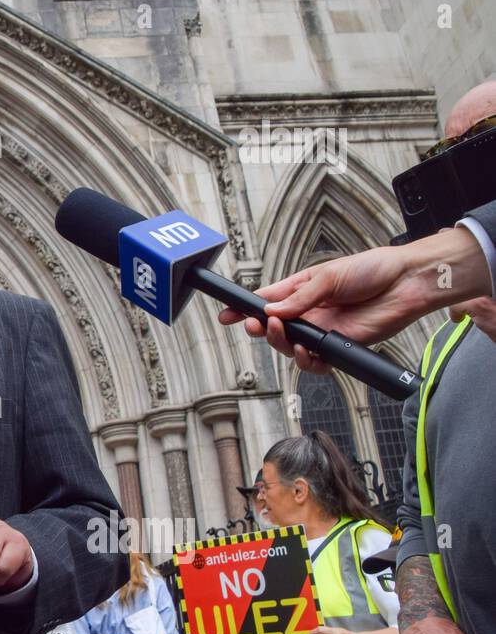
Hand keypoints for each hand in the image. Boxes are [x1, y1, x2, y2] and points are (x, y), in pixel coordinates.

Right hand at [217, 229, 487, 371]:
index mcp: (300, 291)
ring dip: (280, 343)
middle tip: (256, 325)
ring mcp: (322, 332)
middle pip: (273, 328)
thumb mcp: (328, 276)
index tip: (227, 315)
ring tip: (281, 331)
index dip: (245, 310)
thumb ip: (298, 298)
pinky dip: (306, 361)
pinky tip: (306, 352)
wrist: (405, 283)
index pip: (266, 302)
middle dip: (259, 329)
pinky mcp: (339, 347)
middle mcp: (308, 313)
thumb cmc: (371, 270)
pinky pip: (316, 363)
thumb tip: (271, 311)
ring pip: (290, 347)